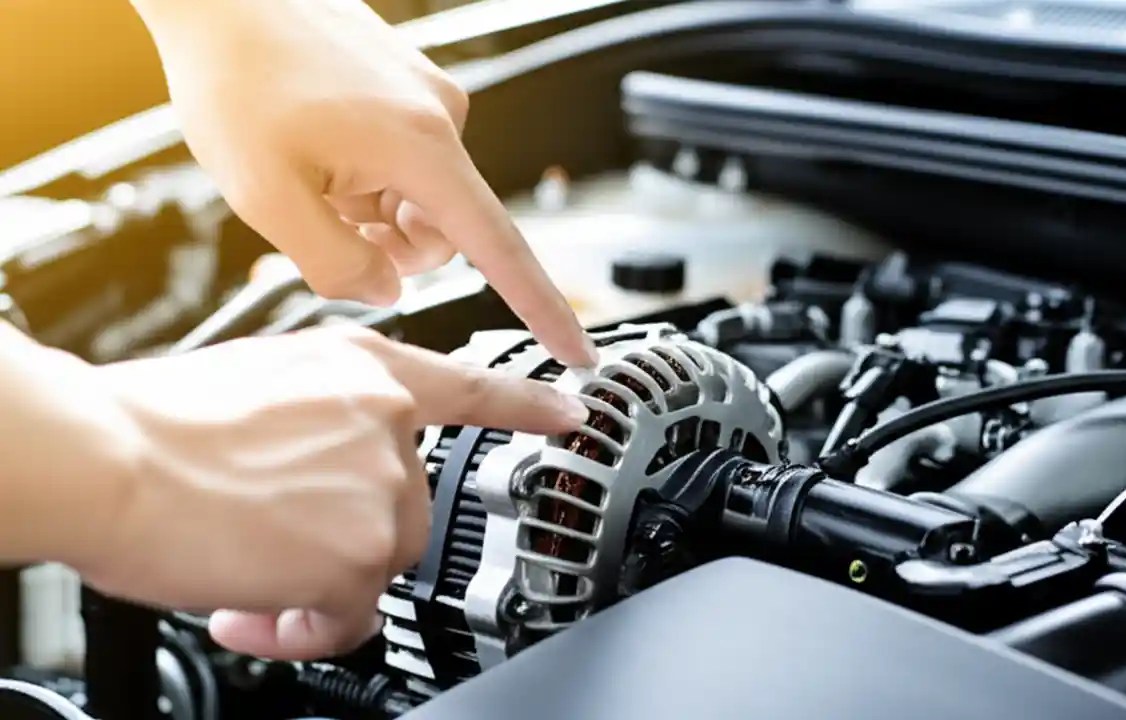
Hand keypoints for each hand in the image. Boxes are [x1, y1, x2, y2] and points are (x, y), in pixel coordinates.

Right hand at [74, 325, 588, 659]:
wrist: (110, 456)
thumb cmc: (159, 423)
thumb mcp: (266, 383)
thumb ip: (323, 420)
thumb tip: (324, 474)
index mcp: (366, 368)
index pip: (473, 386)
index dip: (530, 403)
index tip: (574, 412)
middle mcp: (388, 422)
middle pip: (405, 510)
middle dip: (344, 541)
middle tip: (272, 551)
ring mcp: (382, 486)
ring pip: (377, 564)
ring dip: (317, 585)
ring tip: (245, 575)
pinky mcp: (361, 553)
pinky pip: (349, 616)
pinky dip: (302, 628)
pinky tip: (250, 607)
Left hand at [130, 0, 595, 366]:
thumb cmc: (234, 73)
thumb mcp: (266, 197)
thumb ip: (334, 265)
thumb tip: (384, 291)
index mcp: (421, 147)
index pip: (499, 249)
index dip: (541, 309)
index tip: (576, 350)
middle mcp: (440, 116)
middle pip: (445, 230)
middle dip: (390, 245)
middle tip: (322, 222)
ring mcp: (427, 95)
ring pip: (420, 195)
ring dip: (372, 207)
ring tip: (310, 175)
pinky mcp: (408, 83)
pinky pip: (404, 157)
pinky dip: (365, 173)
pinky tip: (314, 147)